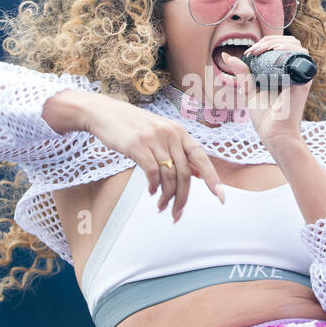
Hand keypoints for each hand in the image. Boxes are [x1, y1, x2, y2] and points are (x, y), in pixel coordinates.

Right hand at [83, 95, 225, 221]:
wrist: (105, 113)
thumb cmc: (133, 126)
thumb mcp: (161, 133)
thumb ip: (178, 151)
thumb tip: (197, 173)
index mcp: (179, 132)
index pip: (202, 158)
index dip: (213, 179)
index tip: (221, 196)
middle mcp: (170, 134)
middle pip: (185, 173)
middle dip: (182, 197)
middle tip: (177, 213)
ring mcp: (154, 139)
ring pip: (169, 176)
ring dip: (166, 196)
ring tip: (161, 206)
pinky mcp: (137, 145)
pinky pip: (152, 172)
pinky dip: (153, 186)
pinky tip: (151, 192)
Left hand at [221, 34, 312, 148]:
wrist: (274, 134)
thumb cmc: (264, 117)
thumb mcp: (250, 90)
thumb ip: (242, 73)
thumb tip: (227, 57)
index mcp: (284, 72)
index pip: (279, 46)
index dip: (264, 43)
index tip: (249, 52)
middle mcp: (294, 71)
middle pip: (288, 42)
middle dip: (269, 40)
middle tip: (254, 50)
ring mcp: (300, 74)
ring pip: (294, 45)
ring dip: (276, 42)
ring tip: (261, 50)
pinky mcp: (304, 79)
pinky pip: (300, 54)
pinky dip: (287, 48)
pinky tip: (273, 51)